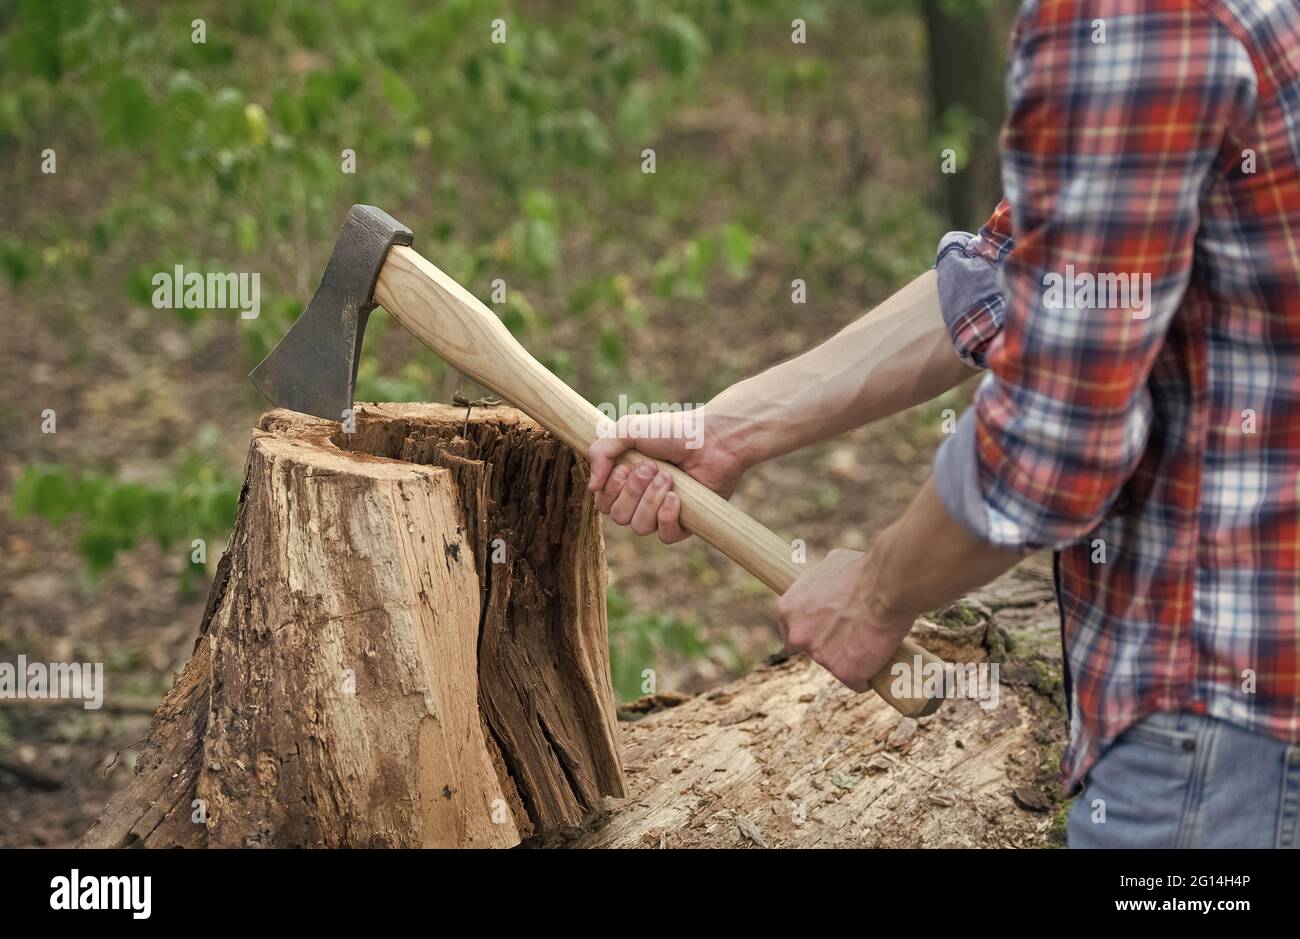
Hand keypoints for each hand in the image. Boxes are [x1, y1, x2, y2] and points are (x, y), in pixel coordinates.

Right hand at [587, 408, 747, 542]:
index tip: (628, 466)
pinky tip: (676, 497)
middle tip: (654, 467)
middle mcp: (640, 500)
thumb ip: (600, 452)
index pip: (603, 503)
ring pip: (639, 527)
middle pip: (619, 517)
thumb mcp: (628, 430)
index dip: (612, 488)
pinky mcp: (684, 523)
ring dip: (652, 500)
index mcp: (625, 481)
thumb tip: (592, 487)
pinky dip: (667, 516)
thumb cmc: (672, 431)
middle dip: (634, 490)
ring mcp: (662, 513)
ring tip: (669, 477)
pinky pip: (665, 537)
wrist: (712, 439)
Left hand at [776, 548, 913, 691]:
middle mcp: (798, 636)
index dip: (811, 632)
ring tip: (872, 639)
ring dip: (851, 659)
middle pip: (810, 652)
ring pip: (834, 667)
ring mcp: (819, 656)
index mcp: (787, 610)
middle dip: (828, 648)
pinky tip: (879, 659)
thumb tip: (824, 579)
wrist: (886, 586)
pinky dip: (868, 674)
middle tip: (852, 637)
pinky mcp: (844, 672)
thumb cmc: (861, 572)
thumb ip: (819, 581)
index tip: (826, 632)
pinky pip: (857, 681)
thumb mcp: (829, 565)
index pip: (791, 632)